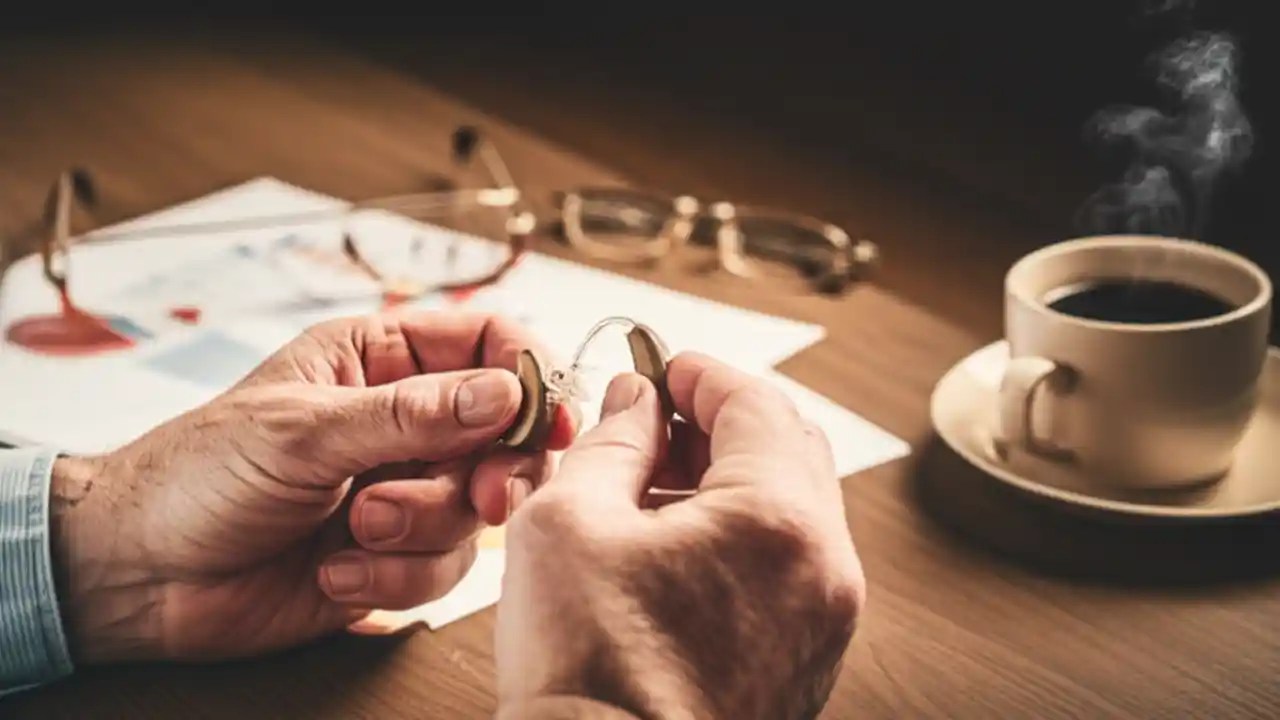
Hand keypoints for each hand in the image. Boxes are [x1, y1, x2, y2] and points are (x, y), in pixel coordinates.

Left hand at [50, 311, 569, 662]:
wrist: (141, 576)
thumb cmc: (198, 476)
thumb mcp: (304, 430)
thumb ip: (412, 414)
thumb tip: (507, 393)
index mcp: (380, 359)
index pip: (486, 344)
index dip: (530, 376)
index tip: (549, 419)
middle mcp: (402, 421)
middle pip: (504, 434)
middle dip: (491, 473)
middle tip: (479, 498)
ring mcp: (402, 489)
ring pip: (477, 509)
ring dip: (421, 529)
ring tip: (355, 532)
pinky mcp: (393, 556)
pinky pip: (443, 570)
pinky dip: (394, 579)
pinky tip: (335, 575)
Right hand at [495, 353, 864, 719]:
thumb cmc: (589, 675)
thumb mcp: (570, 521)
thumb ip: (613, 441)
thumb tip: (635, 403)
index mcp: (778, 520)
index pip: (756, 403)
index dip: (700, 374)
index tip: (662, 367)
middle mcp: (823, 569)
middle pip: (788, 449)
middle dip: (720, 423)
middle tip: (655, 422)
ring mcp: (823, 620)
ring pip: (790, 510)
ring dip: (729, 480)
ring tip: (650, 489)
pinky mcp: (806, 661)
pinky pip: (787, 567)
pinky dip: (741, 537)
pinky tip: (674, 548)